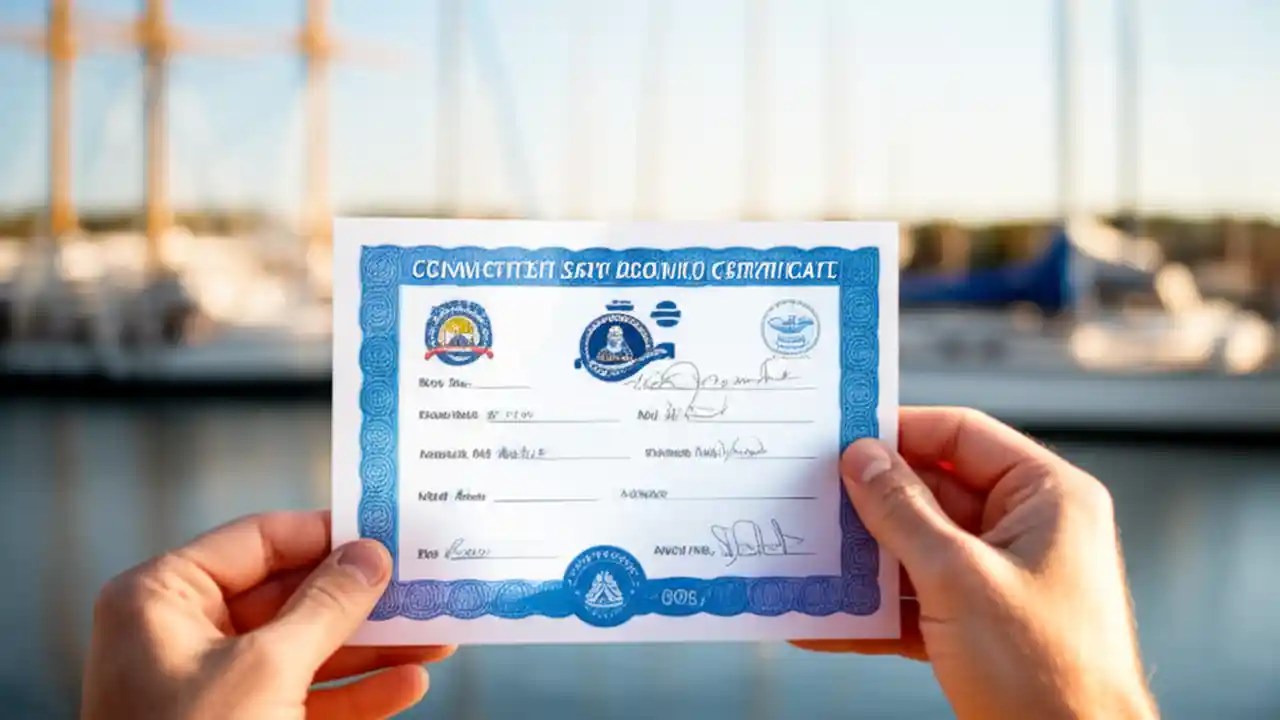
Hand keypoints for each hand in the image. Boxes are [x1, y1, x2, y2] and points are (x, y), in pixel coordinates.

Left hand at [81, 511, 454, 719]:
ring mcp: (212, 686)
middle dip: (362, 598)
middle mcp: (183, 634)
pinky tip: (408, 685)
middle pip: (291, 594)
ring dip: (374, 647)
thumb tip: (370, 556)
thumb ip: (325, 606)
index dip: (328, 533)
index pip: (259, 540)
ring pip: (308, 648)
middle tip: (423, 585)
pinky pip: (307, 696)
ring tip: (434, 637)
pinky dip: (358, 693)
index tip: (391, 530)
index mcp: (162, 599)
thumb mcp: (267, 669)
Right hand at [793, 408, 1157, 719]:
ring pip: (918, 548)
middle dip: (870, 504)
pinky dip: (876, 612)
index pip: (962, 435)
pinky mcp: (981, 626)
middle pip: (933, 492)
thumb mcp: (958, 578)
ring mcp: (1004, 580)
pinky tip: (828, 622)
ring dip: (865, 561)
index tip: (841, 438)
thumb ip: (903, 512)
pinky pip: (918, 601)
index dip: (900, 432)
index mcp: (1047, 497)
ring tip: (810, 560)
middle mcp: (1028, 529)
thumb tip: (862, 459)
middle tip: (811, 501)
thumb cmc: (1046, 672)